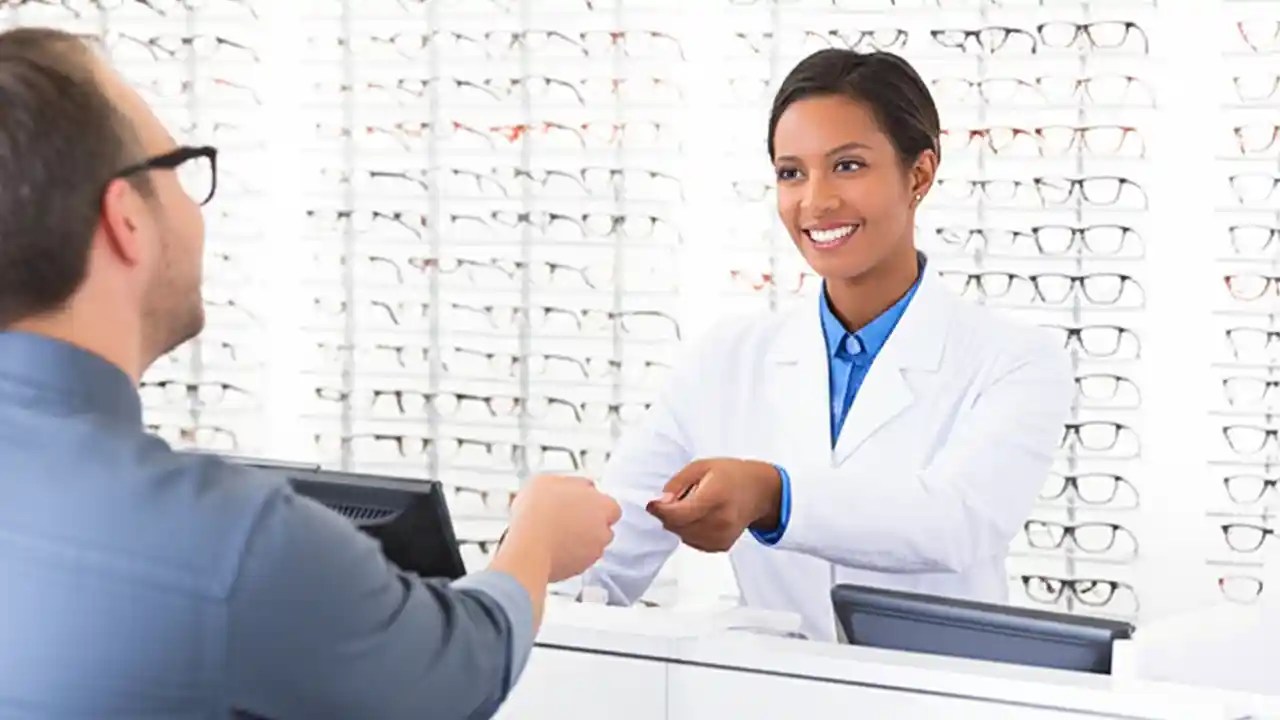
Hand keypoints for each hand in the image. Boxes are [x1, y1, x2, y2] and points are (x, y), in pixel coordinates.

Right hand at [509, 474, 621, 581]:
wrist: (528, 546)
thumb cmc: (538, 510)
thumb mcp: (550, 480)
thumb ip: (570, 484)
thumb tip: (574, 486)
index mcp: (603, 505)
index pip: (610, 506)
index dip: (594, 504)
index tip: (579, 503)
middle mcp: (603, 531)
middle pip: (602, 527)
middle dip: (588, 525)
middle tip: (567, 519)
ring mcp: (592, 553)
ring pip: (590, 546)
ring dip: (578, 541)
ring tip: (555, 535)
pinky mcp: (577, 570)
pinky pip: (576, 562)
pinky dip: (566, 557)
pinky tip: (549, 549)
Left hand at [645, 459, 781, 552]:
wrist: (759, 492)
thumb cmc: (732, 476)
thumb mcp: (701, 466)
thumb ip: (677, 483)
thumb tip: (661, 501)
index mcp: (715, 497)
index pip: (679, 513)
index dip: (660, 510)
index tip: (653, 503)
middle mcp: (720, 521)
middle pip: (677, 526)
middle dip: (669, 514)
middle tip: (679, 497)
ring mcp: (722, 536)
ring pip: (682, 535)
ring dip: (679, 522)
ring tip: (694, 505)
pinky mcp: (721, 546)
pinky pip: (691, 541)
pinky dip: (688, 530)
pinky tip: (701, 516)